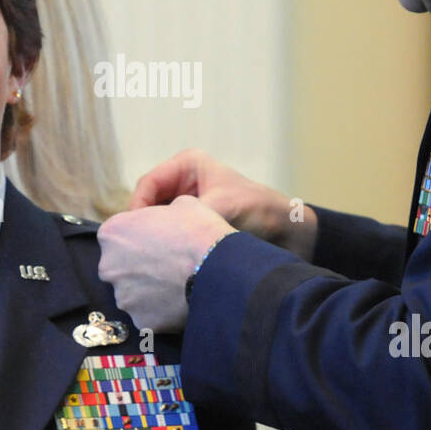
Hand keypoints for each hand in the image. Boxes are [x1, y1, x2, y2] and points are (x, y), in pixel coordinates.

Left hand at [97, 196, 233, 333]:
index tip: (158, 241)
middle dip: (138, 266)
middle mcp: (109, 266)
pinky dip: (161, 311)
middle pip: (120, 266)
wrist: (219, 270)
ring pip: (133, 294)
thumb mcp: (181, 204)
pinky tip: (181, 302)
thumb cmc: (198, 231)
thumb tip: (165, 223)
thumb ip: (161, 214)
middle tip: (167, 265)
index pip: (118, 235)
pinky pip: (149, 315)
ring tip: (177, 286)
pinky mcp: (141, 321)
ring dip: (149, 290)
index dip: (139, 237)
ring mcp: (123, 297)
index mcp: (112, 233)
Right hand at [129, 148, 317, 260]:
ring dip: (155, 239)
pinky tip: (165, 264)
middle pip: (147, 204)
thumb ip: (190, 218)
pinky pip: (169, 237)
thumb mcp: (224, 207)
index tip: (138, 232)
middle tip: (140, 251)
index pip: (147, 183)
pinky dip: (166, 249)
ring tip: (151, 259)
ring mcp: (186, 206)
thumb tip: (159, 236)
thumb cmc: (262, 210)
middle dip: (144, 226)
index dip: (138, 207)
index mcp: (187, 165)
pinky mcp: (192, 227)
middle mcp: (182, 183)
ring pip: (157, 223)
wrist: (291, 234)